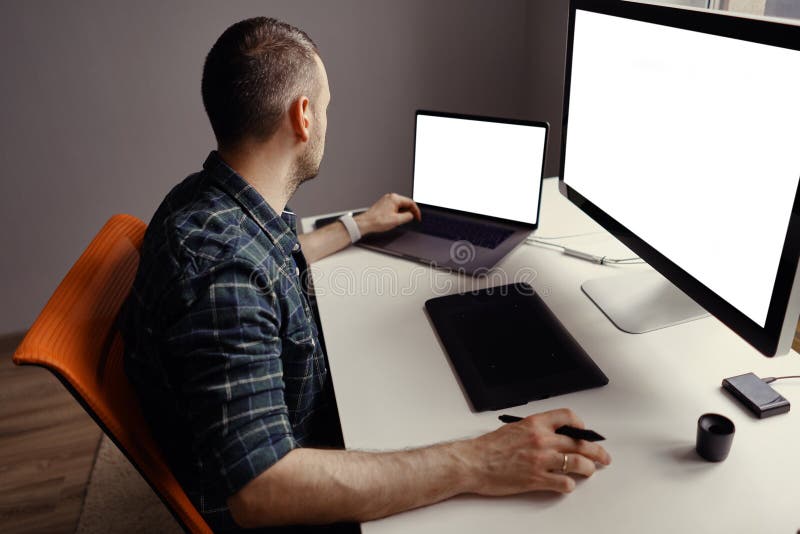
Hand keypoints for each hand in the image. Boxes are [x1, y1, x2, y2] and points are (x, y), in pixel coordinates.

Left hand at [354, 193, 420, 235]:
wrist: (366, 223)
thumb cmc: (377, 221)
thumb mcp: (397, 220)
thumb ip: (408, 216)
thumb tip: (411, 215)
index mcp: (395, 198)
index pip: (411, 203)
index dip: (416, 211)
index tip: (418, 217)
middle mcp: (390, 197)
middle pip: (405, 203)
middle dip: (409, 212)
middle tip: (411, 220)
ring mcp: (386, 200)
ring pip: (400, 206)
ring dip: (403, 213)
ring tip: (400, 221)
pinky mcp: (383, 204)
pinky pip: (394, 207)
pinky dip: (397, 213)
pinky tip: (394, 219)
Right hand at [458, 408, 610, 494]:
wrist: (473, 462)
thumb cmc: (488, 447)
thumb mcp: (514, 429)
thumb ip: (535, 430)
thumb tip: (552, 436)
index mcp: (535, 423)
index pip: (568, 417)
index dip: (581, 426)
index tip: (585, 432)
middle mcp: (541, 439)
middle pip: (580, 443)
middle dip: (597, 451)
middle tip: (603, 457)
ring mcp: (541, 460)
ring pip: (577, 463)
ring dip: (588, 468)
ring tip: (589, 471)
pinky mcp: (537, 479)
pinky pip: (563, 483)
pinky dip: (568, 485)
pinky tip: (567, 485)